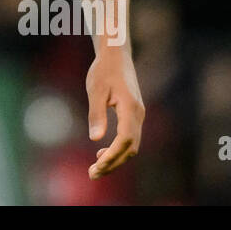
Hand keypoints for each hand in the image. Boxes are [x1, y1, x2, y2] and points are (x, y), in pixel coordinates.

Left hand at [85, 49, 143, 179]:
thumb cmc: (103, 70)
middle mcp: (138, 114)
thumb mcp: (95, 89)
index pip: (125, 140)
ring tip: (96, 168)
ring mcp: (138, 115)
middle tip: (92, 174)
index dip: (112, 155)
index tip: (97, 165)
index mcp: (130, 108)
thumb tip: (96, 139)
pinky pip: (130, 138)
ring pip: (131, 145)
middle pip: (130, 148)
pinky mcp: (134, 115)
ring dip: (116, 159)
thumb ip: (96, 114)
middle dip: (113, 163)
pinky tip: (102, 153)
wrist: (116, 55)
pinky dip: (118, 150)